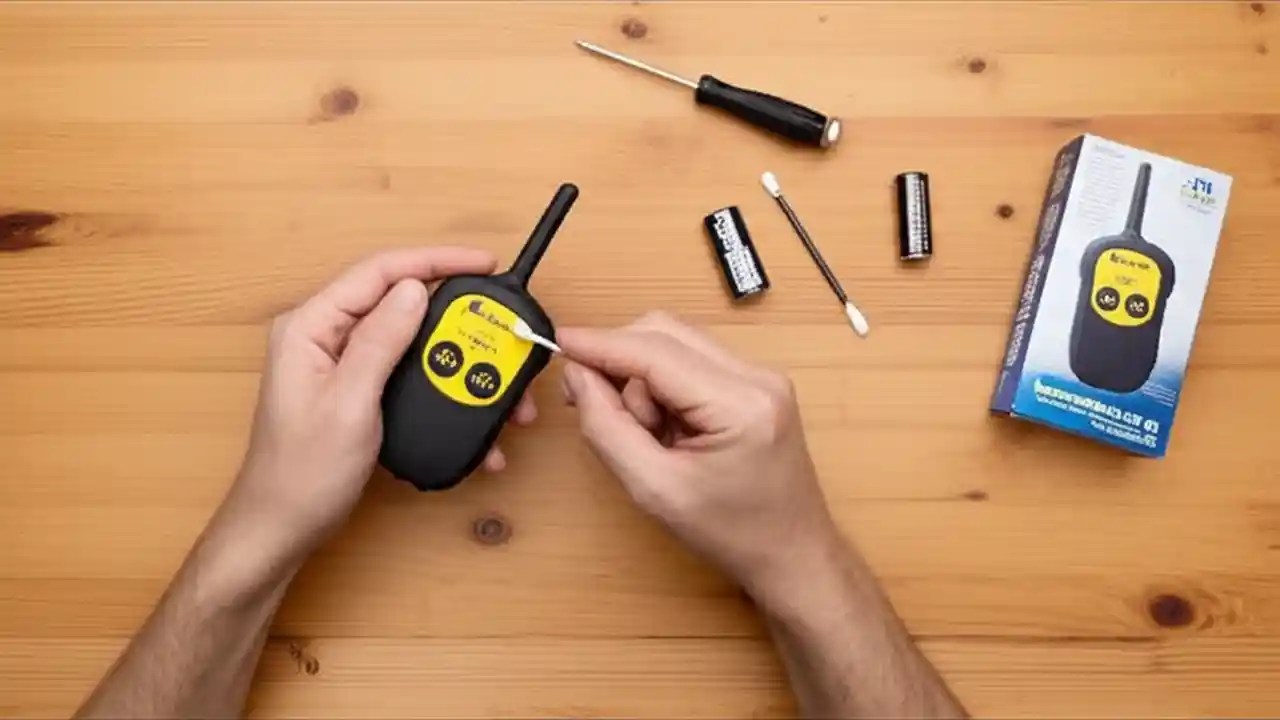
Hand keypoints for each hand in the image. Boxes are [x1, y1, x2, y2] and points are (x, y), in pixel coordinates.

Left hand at [222, 247, 538, 570]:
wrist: (283, 527)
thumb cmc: (303, 474)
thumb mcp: (349, 404)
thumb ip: (380, 342)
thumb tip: (415, 289)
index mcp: (310, 326)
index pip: (379, 271)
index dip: (435, 261)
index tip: (484, 264)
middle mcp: (323, 335)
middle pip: (399, 299)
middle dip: (454, 312)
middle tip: (499, 323)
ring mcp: (339, 361)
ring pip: (409, 336)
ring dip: (454, 352)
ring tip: (493, 373)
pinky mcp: (356, 386)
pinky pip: (406, 366)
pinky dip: (439, 379)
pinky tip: (466, 402)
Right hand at [557, 312, 839, 600]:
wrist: (791, 554)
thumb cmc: (729, 534)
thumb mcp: (654, 490)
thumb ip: (607, 428)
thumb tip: (577, 376)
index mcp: (740, 403)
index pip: (655, 351)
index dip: (600, 344)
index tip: (557, 340)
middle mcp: (757, 376)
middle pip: (665, 332)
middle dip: (620, 362)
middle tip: (595, 407)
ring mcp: (761, 376)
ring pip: (675, 344)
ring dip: (642, 379)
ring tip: (646, 435)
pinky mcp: (755, 383)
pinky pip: (691, 362)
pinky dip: (663, 386)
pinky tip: (665, 428)